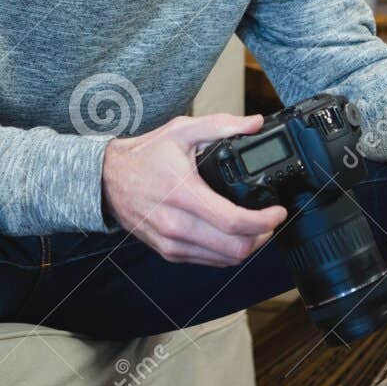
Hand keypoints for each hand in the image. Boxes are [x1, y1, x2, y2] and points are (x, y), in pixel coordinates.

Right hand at [102, 113, 287, 266]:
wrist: (108, 180)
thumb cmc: (145, 156)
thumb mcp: (181, 130)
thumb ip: (220, 125)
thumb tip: (254, 123)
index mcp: (183, 194)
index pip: (233, 222)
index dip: (264, 221)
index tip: (278, 212)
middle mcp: (176, 225)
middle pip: (234, 249)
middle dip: (261, 237)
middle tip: (270, 221)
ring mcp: (171, 243)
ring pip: (224, 260)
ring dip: (247, 247)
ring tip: (255, 227)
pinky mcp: (168, 252)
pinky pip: (208, 262)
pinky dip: (226, 252)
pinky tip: (232, 235)